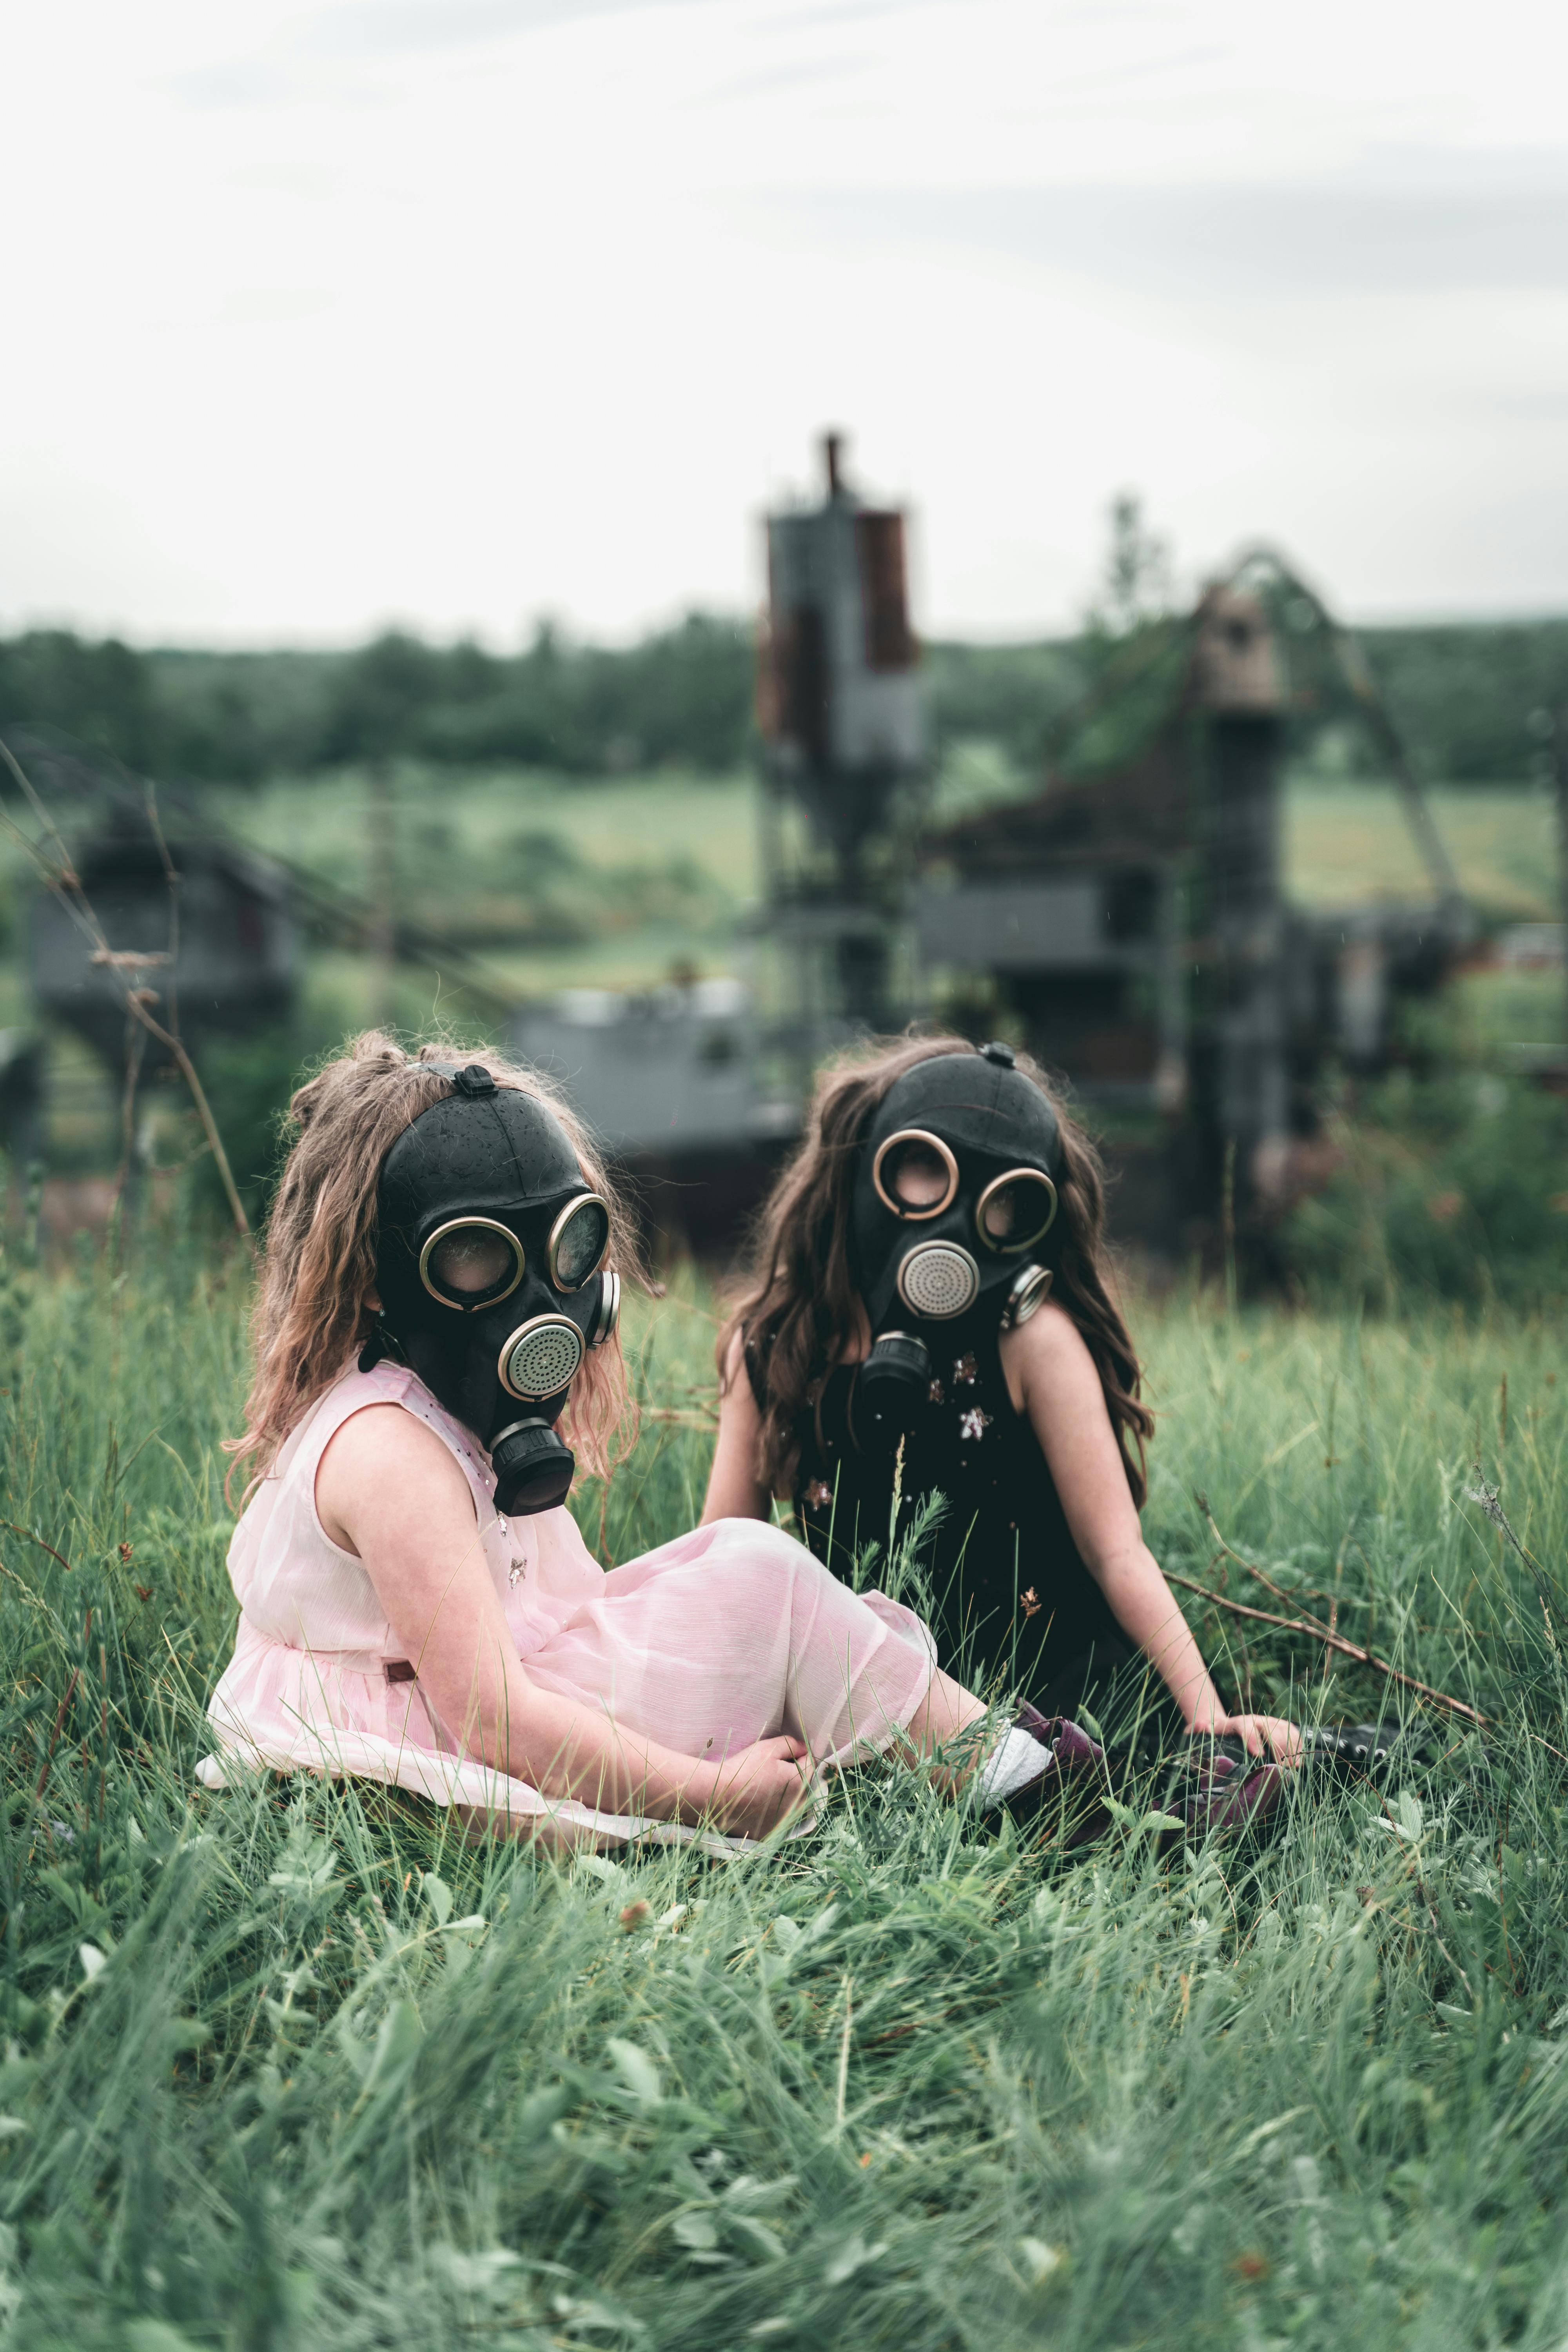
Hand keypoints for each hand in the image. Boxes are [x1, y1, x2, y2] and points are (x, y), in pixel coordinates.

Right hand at [701, 1734, 815, 1836]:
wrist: (719, 1795)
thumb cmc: (745, 1768)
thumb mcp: (769, 1747)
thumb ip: (792, 1744)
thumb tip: (805, 1748)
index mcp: (802, 1782)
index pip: (810, 1763)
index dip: (796, 1755)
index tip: (779, 1755)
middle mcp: (798, 1805)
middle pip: (803, 1784)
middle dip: (792, 1775)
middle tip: (770, 1770)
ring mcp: (785, 1822)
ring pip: (792, 1802)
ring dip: (784, 1794)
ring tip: (763, 1786)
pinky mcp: (771, 1832)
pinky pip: (778, 1818)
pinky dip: (772, 1810)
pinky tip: (757, 1802)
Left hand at [1196, 1712, 1302, 1764]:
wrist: (1226, 1727)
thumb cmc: (1215, 1737)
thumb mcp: (1202, 1735)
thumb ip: (1198, 1731)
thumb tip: (1200, 1727)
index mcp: (1236, 1723)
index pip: (1245, 1726)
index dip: (1252, 1738)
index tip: (1258, 1754)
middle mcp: (1255, 1720)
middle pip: (1270, 1728)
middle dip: (1278, 1746)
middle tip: (1285, 1767)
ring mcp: (1269, 1722)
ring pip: (1284, 1729)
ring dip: (1291, 1747)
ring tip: (1295, 1767)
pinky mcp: (1281, 1727)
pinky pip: (1293, 1732)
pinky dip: (1299, 1745)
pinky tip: (1301, 1760)